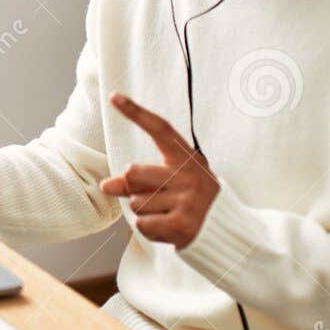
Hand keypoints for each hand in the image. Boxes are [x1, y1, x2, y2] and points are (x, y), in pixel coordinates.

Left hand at [100, 92, 219, 249]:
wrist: (224, 233)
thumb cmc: (189, 201)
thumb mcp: (170, 182)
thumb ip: (139, 179)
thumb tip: (105, 185)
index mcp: (188, 158)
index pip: (160, 129)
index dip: (136, 112)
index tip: (114, 97)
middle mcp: (190, 176)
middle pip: (133, 173)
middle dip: (131, 187)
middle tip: (152, 195)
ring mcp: (188, 201)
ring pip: (135, 202)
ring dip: (143, 211)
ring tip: (165, 213)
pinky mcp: (182, 225)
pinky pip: (142, 224)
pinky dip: (148, 229)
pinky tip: (166, 227)